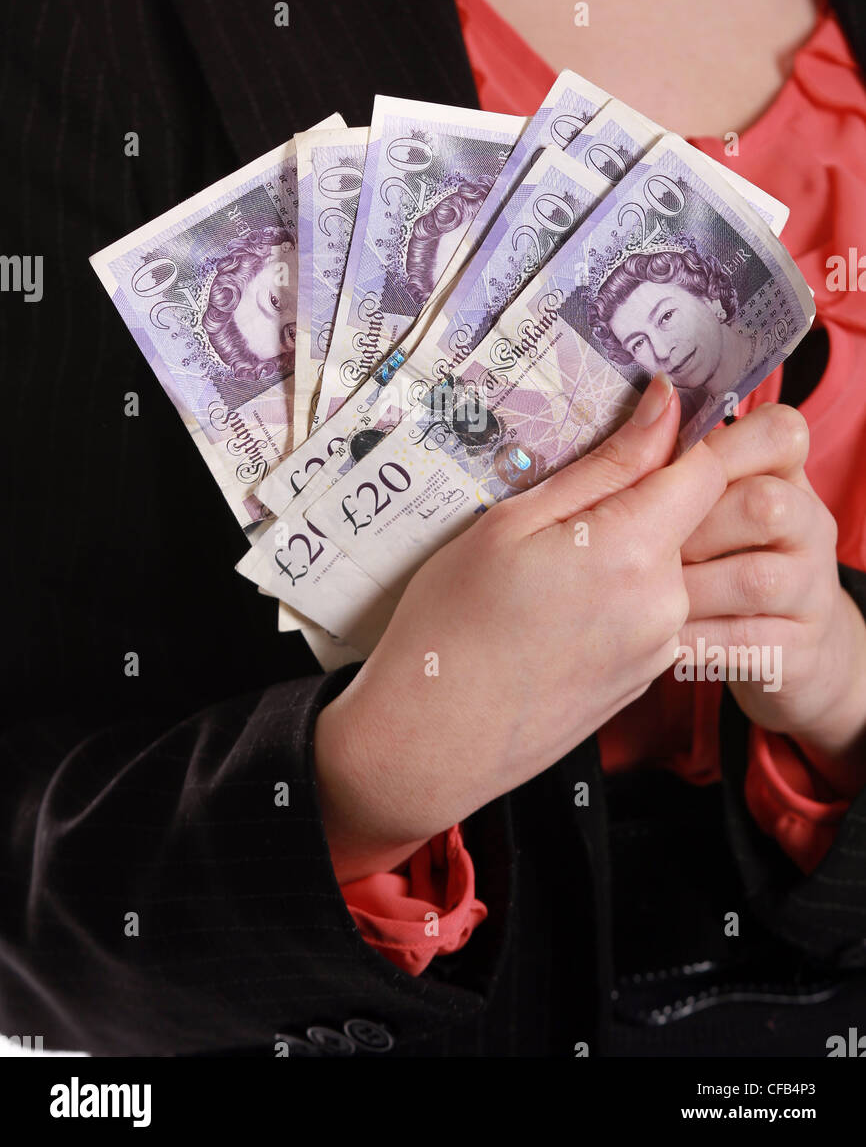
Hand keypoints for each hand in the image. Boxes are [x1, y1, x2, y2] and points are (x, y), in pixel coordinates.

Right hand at [315, 372, 726, 882]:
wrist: (430, 740)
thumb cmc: (451, 623)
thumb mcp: (511, 523)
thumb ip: (605, 465)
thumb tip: (665, 407)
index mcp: (633, 551)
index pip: (707, 468)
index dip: (679, 438)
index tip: (640, 427)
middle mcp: (664, 602)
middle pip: (691, 516)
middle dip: (645, 495)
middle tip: (567, 507)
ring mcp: (660, 646)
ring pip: (672, 563)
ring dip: (631, 546)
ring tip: (553, 565)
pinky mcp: (648, 676)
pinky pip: (654, 609)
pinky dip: (622, 591)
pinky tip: (560, 605)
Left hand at [679, 404, 865, 795]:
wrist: (781, 647)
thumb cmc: (715, 557)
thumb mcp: (701, 503)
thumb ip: (679, 459)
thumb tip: (654, 395)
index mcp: (782, 474)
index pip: (780, 433)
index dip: (720, 448)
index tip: (665, 471)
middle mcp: (808, 523)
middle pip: (762, 504)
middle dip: (689, 528)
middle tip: (641, 546)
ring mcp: (811, 587)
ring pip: (754, 578)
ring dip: (685, 589)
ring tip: (640, 595)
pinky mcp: (799, 648)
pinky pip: (742, 640)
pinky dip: (690, 639)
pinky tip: (654, 638)